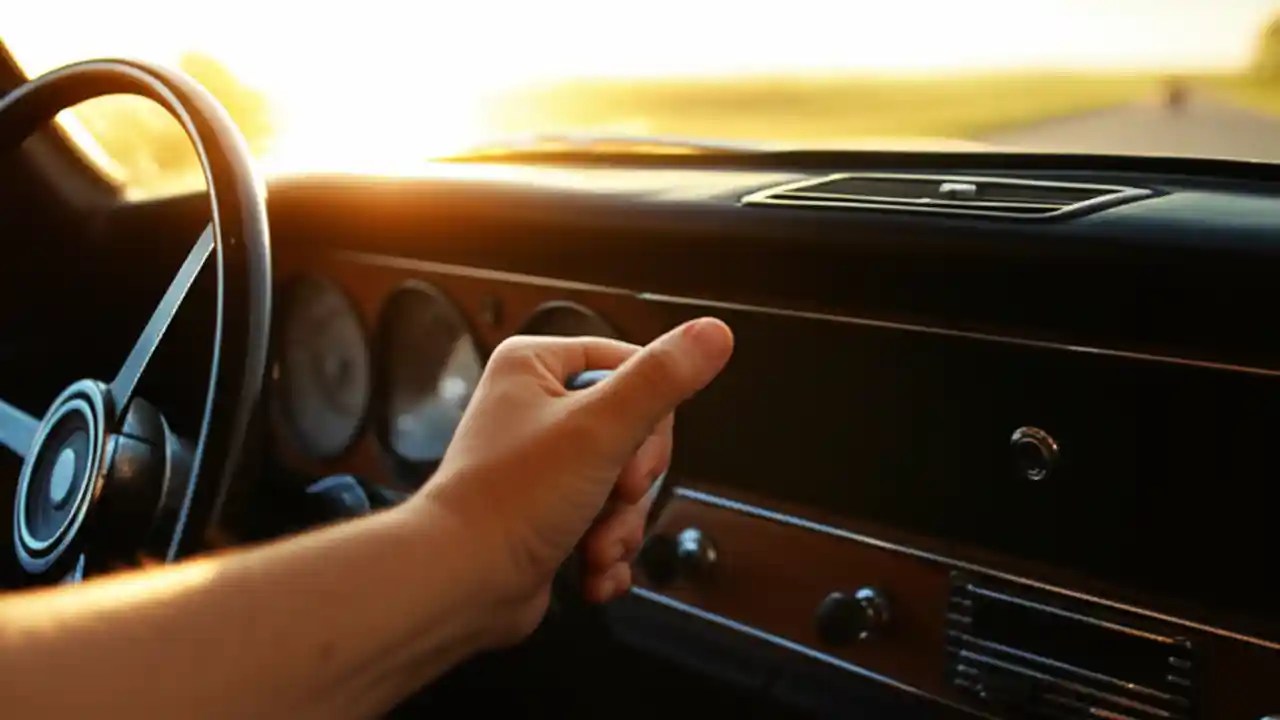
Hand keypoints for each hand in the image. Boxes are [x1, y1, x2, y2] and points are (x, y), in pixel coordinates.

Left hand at [410, 317, 732, 644]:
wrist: (459, 585)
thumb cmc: (512, 500)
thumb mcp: (601, 429)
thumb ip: (661, 380)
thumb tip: (714, 332)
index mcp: (535, 366)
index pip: (630, 366)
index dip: (650, 417)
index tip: (633, 456)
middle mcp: (533, 408)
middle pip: (634, 430)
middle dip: (635, 482)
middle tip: (616, 498)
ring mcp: (540, 466)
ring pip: (622, 484)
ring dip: (622, 525)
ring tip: (596, 547)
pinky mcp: (545, 515)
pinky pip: (602, 523)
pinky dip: (605, 552)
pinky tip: (592, 573)